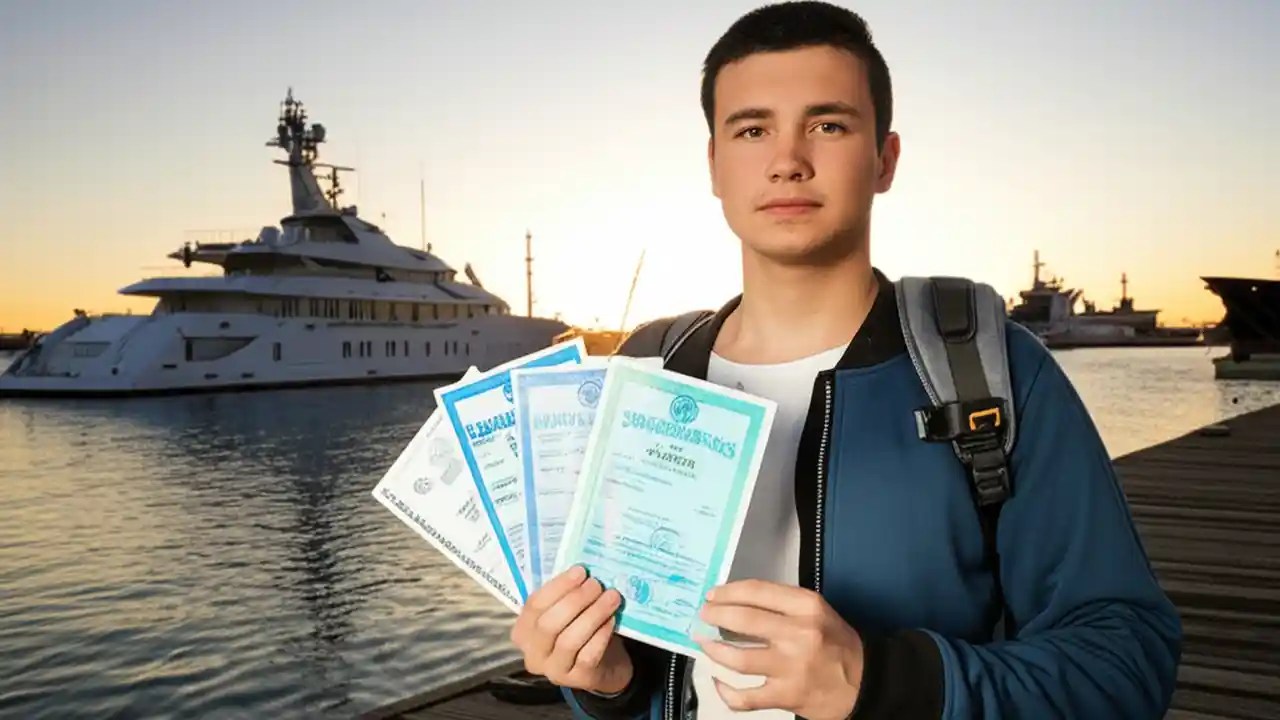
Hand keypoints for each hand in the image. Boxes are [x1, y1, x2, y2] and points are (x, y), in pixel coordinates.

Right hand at [510, 565, 633, 694]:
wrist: (604, 666)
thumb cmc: (581, 630)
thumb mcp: (567, 613)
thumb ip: (566, 595)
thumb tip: (581, 570)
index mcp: (523, 632)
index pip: (534, 606)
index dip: (558, 587)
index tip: (580, 571)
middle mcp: (533, 654)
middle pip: (549, 624)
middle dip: (575, 600)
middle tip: (596, 584)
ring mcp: (554, 671)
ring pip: (569, 640)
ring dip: (592, 614)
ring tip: (611, 597)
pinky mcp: (578, 680)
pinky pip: (588, 655)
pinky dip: (601, 635)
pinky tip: (612, 620)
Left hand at [696, 579, 864, 719]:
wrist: (865, 683)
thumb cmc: (837, 644)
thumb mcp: (817, 611)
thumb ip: (782, 604)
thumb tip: (736, 602)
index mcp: (807, 607)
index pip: (758, 592)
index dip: (728, 592)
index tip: (713, 595)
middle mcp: (799, 634)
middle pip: (743, 620)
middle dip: (715, 615)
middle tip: (703, 615)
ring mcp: (791, 668)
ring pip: (738, 659)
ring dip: (714, 649)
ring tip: (704, 642)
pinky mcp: (786, 696)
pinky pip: (745, 697)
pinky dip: (725, 690)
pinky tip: (718, 680)